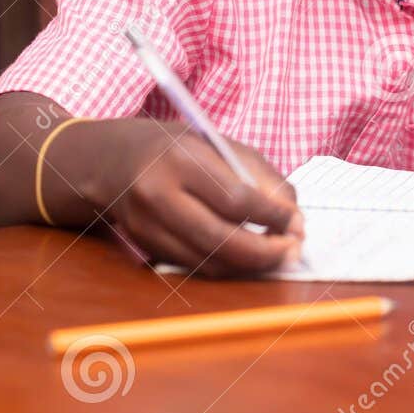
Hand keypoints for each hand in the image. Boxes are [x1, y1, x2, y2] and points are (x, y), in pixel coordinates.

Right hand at [86, 119, 304, 276]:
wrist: (115, 159)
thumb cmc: (180, 148)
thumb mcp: (222, 145)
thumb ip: (261, 176)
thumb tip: (294, 218)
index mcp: (181, 160)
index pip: (235, 199)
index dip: (273, 216)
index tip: (298, 222)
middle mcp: (158, 195)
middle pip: (219, 239)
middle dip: (265, 252)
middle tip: (293, 251)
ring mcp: (147, 225)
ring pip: (207, 261)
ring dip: (249, 265)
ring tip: (277, 256)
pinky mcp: (145, 246)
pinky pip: (195, 266)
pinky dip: (227, 266)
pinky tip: (248, 258)